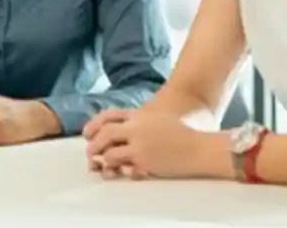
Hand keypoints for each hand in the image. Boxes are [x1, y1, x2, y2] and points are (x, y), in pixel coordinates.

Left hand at [85, 109, 227, 179]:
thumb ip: (141, 122)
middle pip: (105, 133)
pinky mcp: (144, 160)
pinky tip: (116, 171)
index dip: (95, 124)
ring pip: (109, 151)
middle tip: (89, 153)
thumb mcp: (159, 121)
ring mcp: (139, 144)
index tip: (87, 133)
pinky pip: (122, 166)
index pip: (109, 115)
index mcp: (140, 115)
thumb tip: (125, 130)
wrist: (199, 148)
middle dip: (94, 144)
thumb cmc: (183, 135)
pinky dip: (116, 169)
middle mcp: (136, 127)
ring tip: (99, 165)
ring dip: (102, 159)